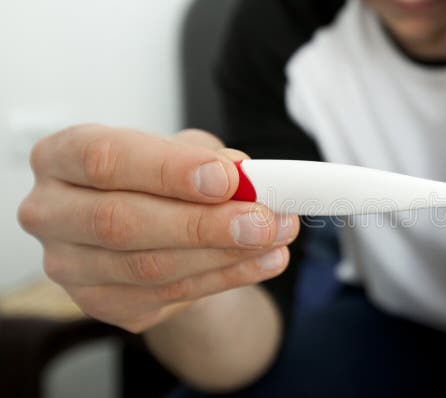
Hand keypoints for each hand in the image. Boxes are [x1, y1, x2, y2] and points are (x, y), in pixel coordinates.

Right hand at [18, 125, 298, 332]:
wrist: (154, 228)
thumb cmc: (160, 179)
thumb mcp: (186, 153)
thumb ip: (210, 159)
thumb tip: (246, 177)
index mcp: (61, 156)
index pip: (105, 159)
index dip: (168, 170)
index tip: (226, 179)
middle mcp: (50, 212)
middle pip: (121, 222)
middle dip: (202, 223)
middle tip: (262, 220)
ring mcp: (69, 265)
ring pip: (148, 267)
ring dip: (224, 255)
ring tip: (275, 238)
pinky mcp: (101, 303)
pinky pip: (167, 295)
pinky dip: (225, 278)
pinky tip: (263, 262)